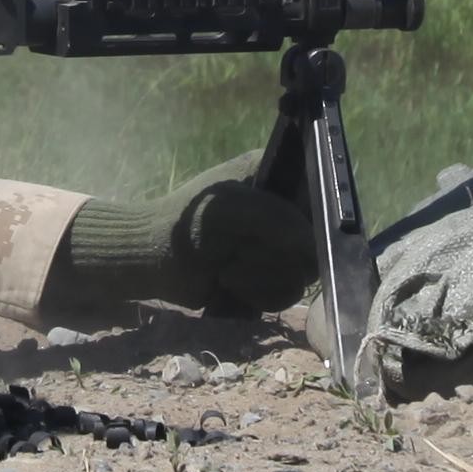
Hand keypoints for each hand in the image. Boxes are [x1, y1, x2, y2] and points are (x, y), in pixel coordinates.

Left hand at [41, 153, 321, 322]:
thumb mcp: (235, 212)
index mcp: (274, 176)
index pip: (320, 198)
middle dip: (276, 258)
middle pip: (315, 243)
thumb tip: (314, 249)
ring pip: (301, 273)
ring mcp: (274, 244)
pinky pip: (285, 293)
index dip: (311, 224)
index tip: (286, 240)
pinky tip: (229, 285)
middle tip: (240, 255)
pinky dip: (257, 294)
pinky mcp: (265, 274)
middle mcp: (281, 208)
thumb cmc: (189, 224)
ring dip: (262, 279)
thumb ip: (280, 223)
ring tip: (228, 272)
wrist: (152, 260)